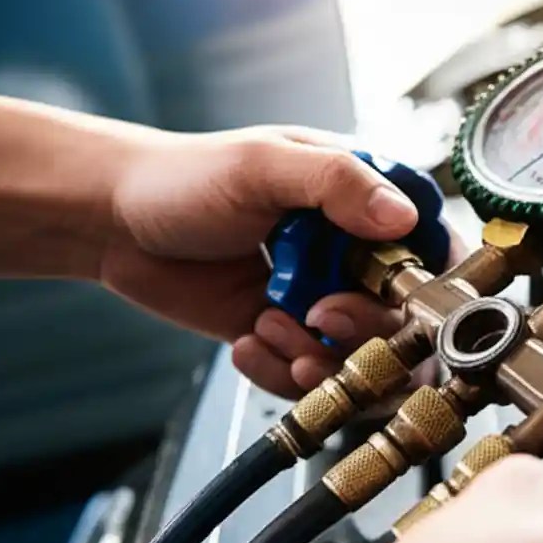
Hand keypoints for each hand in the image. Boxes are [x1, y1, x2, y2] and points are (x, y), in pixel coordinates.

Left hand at [102, 125, 459, 398]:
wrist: (112, 222)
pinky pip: (310, 376)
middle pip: (402, 320)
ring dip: (318, 360)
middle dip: (362, 332)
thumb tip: (403, 217)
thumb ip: (338, 185)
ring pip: (360, 359)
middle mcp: (349, 253)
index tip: (396, 303)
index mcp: (361, 199)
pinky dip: (281, 373)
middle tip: (317, 317)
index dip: (425, 287)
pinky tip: (246, 342)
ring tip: (270, 332)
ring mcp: (320, 297)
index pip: (431, 250)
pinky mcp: (285, 335)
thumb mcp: (263, 166)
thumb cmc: (183, 176)